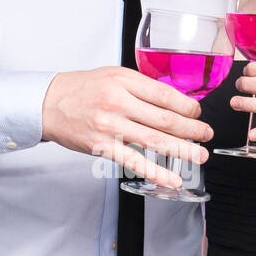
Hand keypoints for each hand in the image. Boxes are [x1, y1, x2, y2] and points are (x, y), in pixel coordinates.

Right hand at [42, 66, 212, 188]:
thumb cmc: (82, 89)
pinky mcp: (102, 147)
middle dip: (192, 129)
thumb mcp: (113, 76)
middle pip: (165, 119)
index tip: (198, 113)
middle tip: (207, 135)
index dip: (188, 107)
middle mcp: (118, 102)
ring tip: (200, 156)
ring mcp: (110, 126)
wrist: (48, 103)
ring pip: (155, 141)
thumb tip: (174, 103)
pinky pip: (134, 162)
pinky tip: (173, 179)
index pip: (165, 95)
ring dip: (183, 150)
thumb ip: (141, 87)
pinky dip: (156, 172)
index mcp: (124, 81)